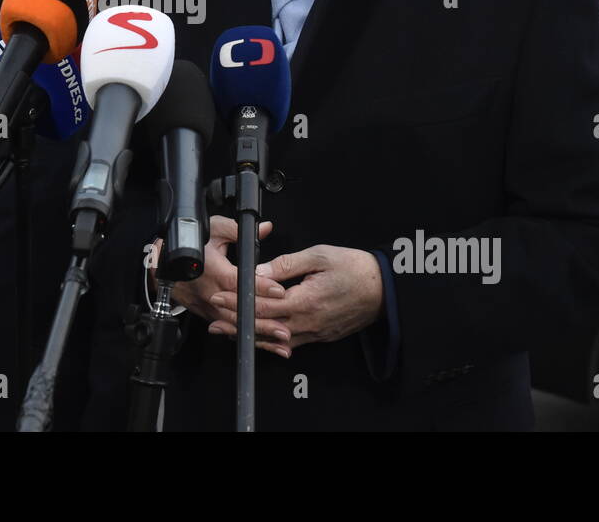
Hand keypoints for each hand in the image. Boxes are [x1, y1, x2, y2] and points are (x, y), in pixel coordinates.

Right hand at [150, 216, 287, 354]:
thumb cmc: (189, 244)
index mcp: (213, 270)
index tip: (279, 291)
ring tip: (279, 343)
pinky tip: (262, 344)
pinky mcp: (206, 313)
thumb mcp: (212, 229)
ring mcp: (207, 306)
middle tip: (285, 329)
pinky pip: (227, 327)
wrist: (162, 263)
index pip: (238, 281)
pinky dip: (245, 336)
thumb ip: (237, 230)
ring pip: (234, 324)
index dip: (259, 286)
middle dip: (263, 321)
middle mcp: (210, 292)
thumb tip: (264, 228)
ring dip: (257, 334)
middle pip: (239, 310)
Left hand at [209, 245, 382, 354]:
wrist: (384, 288)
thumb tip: (260, 272)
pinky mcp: (321, 336)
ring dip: (251, 336)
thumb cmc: (355, 268)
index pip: (263, 305)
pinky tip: (260, 338)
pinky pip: (292, 343)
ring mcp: (315, 332)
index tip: (220, 297)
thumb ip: (286, 264)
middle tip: (214, 320)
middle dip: (237, 324)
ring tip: (229, 331)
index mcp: (305, 300)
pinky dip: (272, 342)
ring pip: (276, 340)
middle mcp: (308, 322)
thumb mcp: (319, 255)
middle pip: (264, 328)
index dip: (238, 303)